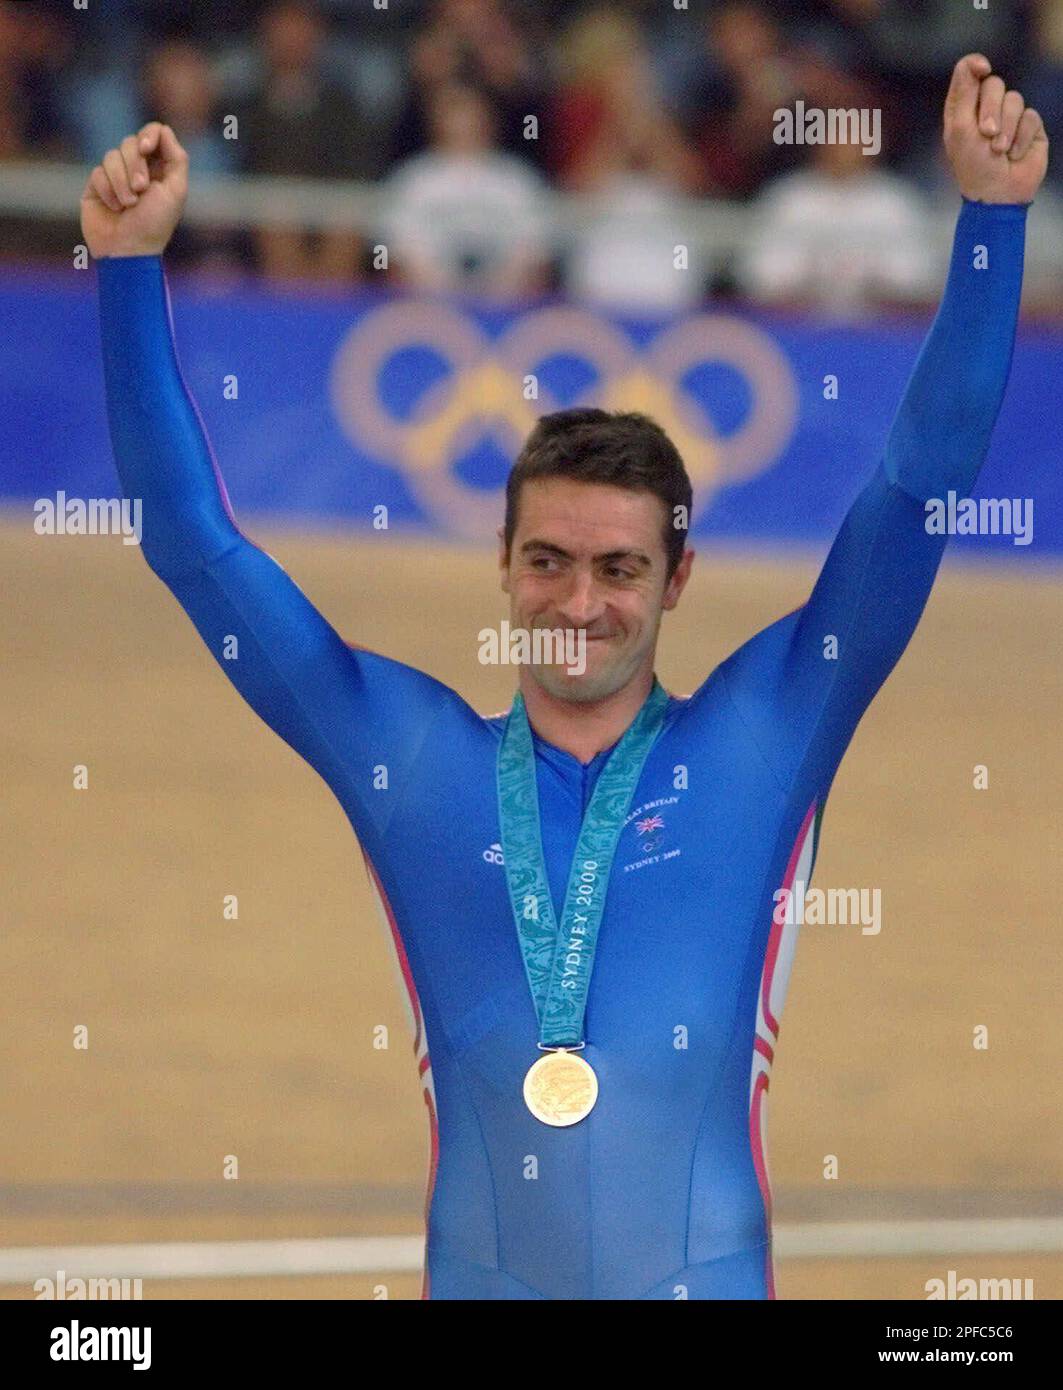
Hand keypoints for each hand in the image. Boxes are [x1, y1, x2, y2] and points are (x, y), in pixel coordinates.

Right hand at [80, 122, 189, 258]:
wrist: (128, 250)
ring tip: (129, 204)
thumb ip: (176, 158)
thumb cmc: (155, 224)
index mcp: (161, 169)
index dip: (149, 135)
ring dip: (122, 182)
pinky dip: (108, 191)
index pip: (155, 133)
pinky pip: (98, 173)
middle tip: (141, 190)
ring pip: (111, 155)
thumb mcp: (176, 190)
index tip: (146, 148)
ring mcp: (116, 176)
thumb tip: (163, 131)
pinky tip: (115, 208)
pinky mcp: (97, 186)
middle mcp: (138, 169)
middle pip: (131, 142)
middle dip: (135, 165)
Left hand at [944, 54, 1047, 204]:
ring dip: (1006, 128)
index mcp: (962, 109)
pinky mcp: (1029, 127)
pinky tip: (1014, 155)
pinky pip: (1031, 116)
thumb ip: (964, 94)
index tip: (983, 68)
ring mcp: (1009, 117)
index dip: (975, 66)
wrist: (998, 195)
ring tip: (999, 151)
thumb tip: (973, 62)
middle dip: (991, 109)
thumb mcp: (961, 130)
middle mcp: (985, 109)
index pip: (968, 73)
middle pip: (994, 85)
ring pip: (1015, 99)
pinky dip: (1021, 137)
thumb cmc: (973, 166)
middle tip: (987, 133)